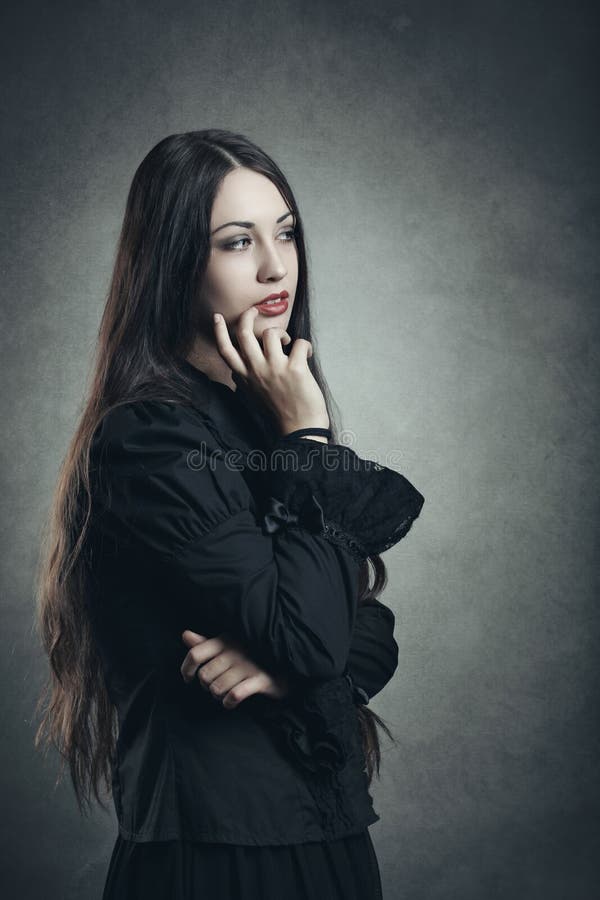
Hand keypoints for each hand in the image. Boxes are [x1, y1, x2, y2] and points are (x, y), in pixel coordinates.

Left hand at [180, 630, 289, 709]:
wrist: (284, 665)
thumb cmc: (249, 656)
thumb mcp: (227, 646)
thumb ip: (205, 643)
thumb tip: (185, 635)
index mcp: (224, 641)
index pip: (196, 654)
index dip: (186, 668)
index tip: (188, 678)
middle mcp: (235, 651)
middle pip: (205, 676)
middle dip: (206, 686)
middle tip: (215, 686)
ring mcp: (248, 665)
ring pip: (217, 688)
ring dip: (218, 696)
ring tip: (225, 694)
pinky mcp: (261, 679)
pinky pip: (235, 695)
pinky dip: (230, 701)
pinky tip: (232, 701)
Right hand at [212, 306, 329, 434]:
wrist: (299, 431)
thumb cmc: (279, 414)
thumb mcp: (253, 397)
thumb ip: (244, 382)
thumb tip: (235, 374)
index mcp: (245, 377)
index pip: (225, 351)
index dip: (219, 332)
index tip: (218, 317)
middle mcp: (256, 371)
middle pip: (244, 334)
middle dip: (248, 316)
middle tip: (255, 310)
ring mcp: (275, 369)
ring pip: (270, 333)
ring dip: (281, 333)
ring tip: (288, 344)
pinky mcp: (295, 369)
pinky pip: (299, 343)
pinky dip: (305, 346)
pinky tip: (306, 355)